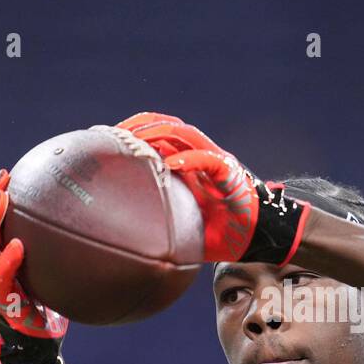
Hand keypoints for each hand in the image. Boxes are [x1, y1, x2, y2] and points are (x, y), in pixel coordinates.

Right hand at [0, 170, 68, 363]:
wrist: (38, 350)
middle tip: (4, 177)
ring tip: (5, 200)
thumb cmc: (45, 311)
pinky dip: (8, 260)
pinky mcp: (0, 302)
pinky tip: (18, 244)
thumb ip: (50, 255)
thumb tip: (82, 228)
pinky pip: (1, 276)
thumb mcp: (46, 277)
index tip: (4, 174)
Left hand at [115, 112, 310, 264]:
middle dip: (139, 125)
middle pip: (168, 126)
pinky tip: (170, 165)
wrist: (259, 238)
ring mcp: (216, 162)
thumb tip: (126, 233)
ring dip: (159, 132)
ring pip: (186, 134)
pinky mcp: (230, 175)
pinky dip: (190, 160)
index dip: (133, 132)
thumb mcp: (184, 223)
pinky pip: (209, 160)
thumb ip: (162, 216)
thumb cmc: (222, 235)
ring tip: (136, 139)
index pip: (159, 135)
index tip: (105, 138)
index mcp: (189, 163)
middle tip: (111, 134)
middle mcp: (201, 156)